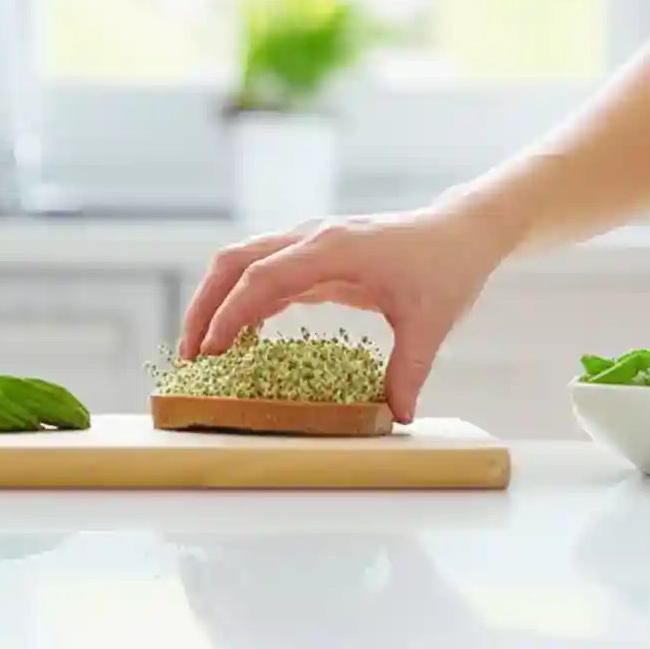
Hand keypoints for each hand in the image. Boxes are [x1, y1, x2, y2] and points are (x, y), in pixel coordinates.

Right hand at [177, 205, 508, 422]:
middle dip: (205, 305)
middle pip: (235, 262)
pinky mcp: (314, 257)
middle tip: (189, 356)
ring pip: (243, 264)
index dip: (231, 313)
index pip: (263, 277)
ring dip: (217, 303)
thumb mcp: (431, 324)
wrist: (461, 232)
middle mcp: (312, 238)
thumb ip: (408, 371)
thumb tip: (396, 417)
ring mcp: (309, 244)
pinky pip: (265, 276)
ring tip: (204, 353)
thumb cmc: (446, 269)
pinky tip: (243, 341)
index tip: (210, 351)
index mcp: (333, 248)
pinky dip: (245, 305)